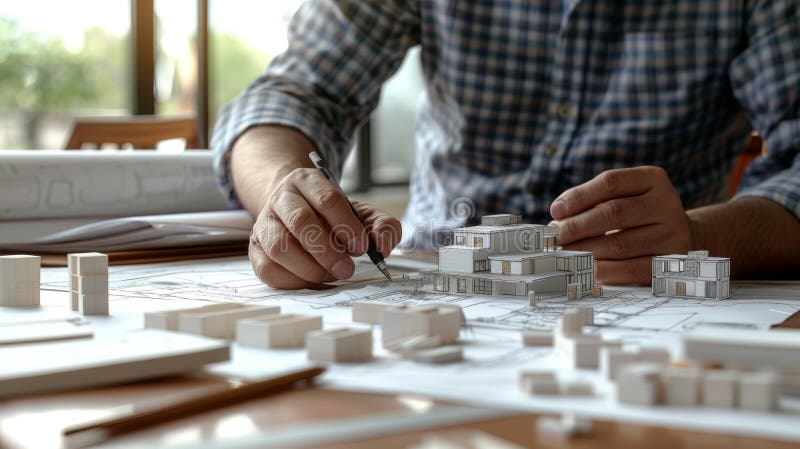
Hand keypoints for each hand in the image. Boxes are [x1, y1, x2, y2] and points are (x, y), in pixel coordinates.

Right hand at [249, 168, 401, 288]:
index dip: (346, 225)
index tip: (362, 247)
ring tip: (330, 275)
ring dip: (310, 268)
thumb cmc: (332, 216)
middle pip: (301, 222)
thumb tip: (383, 247)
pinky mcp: (256, 248)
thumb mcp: (362, 213)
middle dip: (328, 251)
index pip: (327, 199)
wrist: (295, 209)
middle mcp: (282, 198)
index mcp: (308, 181)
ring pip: (280, 247)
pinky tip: (312, 280)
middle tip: (347, 269)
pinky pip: (268, 269)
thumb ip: (382, 226)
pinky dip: (293, 281)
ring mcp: (264, 222)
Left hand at [549, 166, 692, 284]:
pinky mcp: (671, 262)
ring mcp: (673, 233)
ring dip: (586, 251)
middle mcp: (667, 203)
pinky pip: (633, 268)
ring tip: (565, 254)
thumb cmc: (637, 214)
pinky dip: (605, 271)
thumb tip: (557, 220)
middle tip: (555, 237)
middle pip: (614, 212)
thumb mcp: (622, 197)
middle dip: (578, 226)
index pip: (611, 182)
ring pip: (620, 243)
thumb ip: (592, 202)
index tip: (555, 211)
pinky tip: (587, 271)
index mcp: (652, 179)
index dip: (579, 196)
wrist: (680, 235)